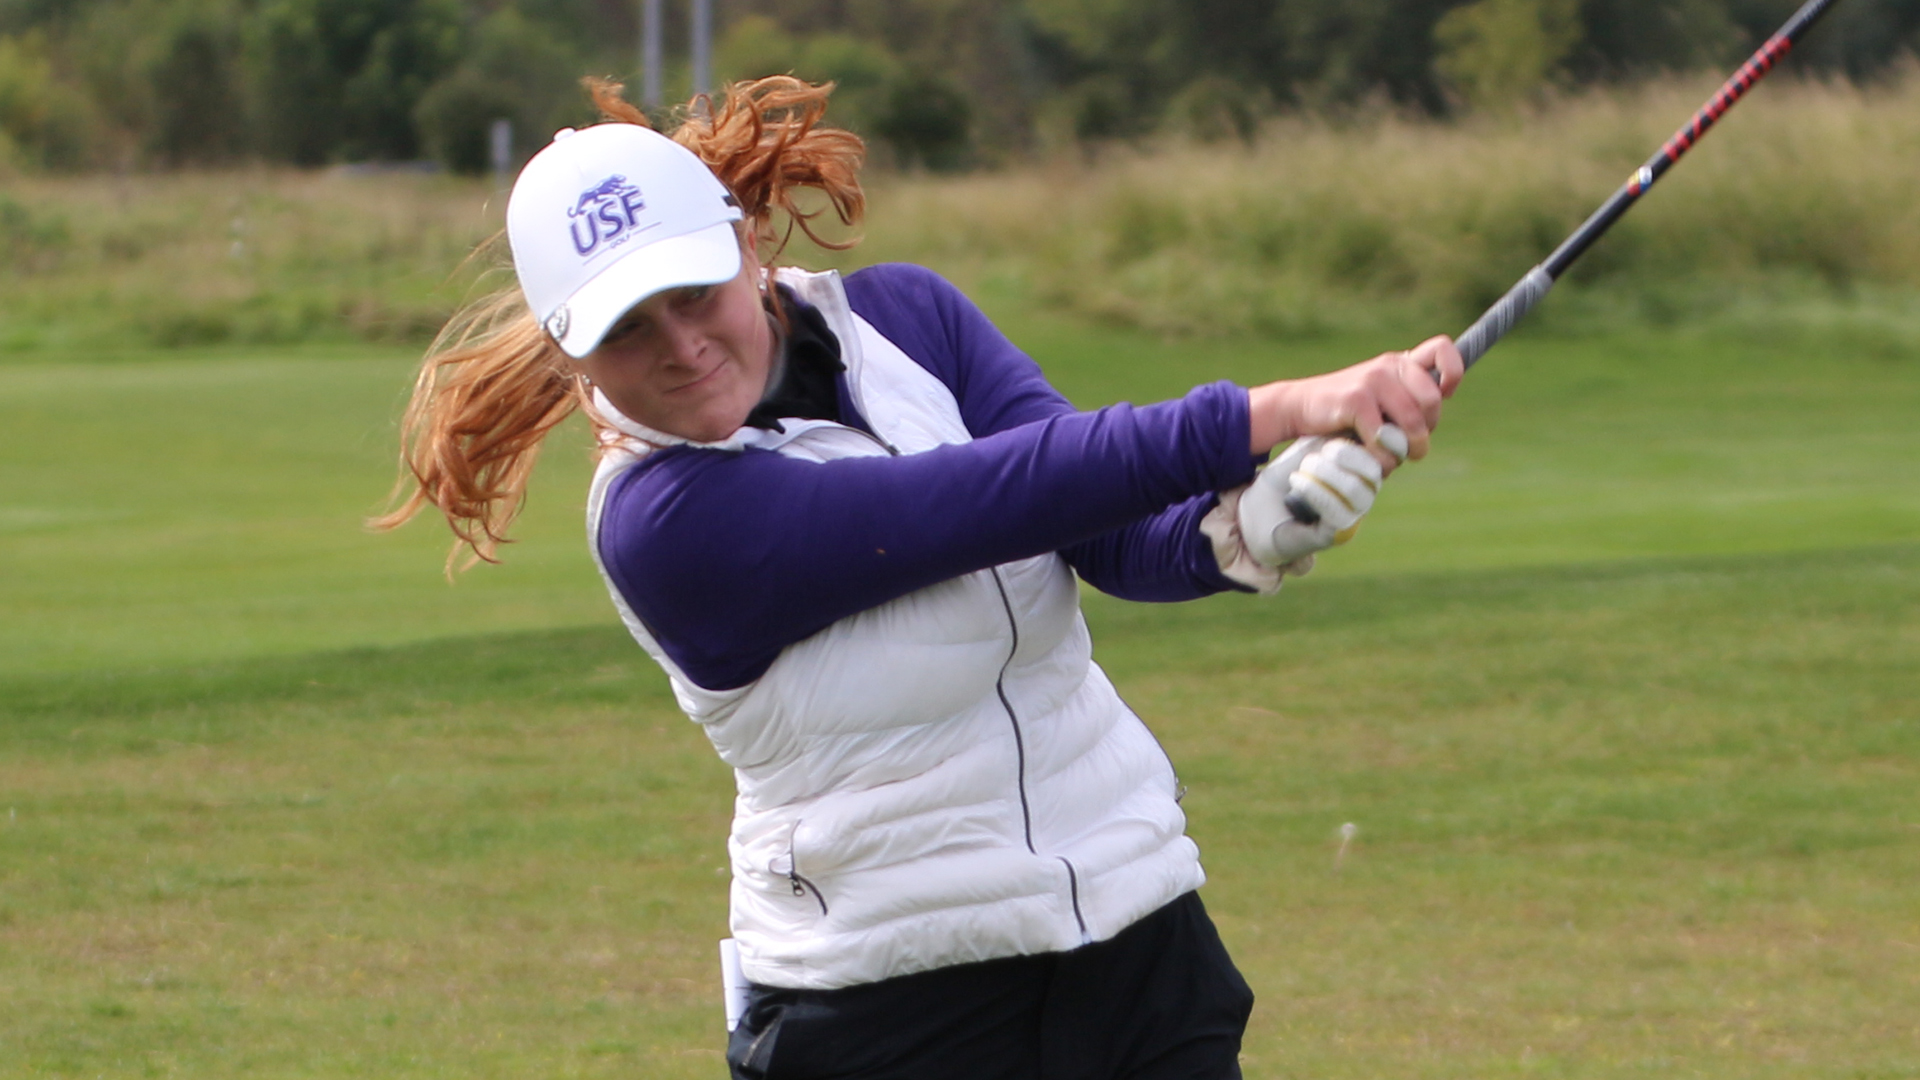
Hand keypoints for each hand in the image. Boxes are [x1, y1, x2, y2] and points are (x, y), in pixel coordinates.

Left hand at [1237, 434, 1388, 566]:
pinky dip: (1317, 491)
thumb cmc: (1285, 475)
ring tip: (1306, 466)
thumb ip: (1339, 435)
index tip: (1343, 429)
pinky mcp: (1336, 535)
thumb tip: (1367, 416)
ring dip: (1328, 473)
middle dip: (1348, 454)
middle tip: (1320, 452)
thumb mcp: (1313, 447)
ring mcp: (1352, 516)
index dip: (1371, 441)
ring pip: (1358, 492)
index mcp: (1362, 470)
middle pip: (1375, 472)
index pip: (1384, 455)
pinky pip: (1339, 514)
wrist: (1257, 508)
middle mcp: (1363, 494)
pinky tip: (1298, 481)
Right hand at [1247, 335, 1461, 469]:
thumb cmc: (1345, 412)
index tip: (1443, 397)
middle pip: (1431, 401)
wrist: (1299, 407)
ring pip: (1412, 421)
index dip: (1452, 373)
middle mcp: (1389, 365)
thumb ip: (1405, 405)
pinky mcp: (1356, 398)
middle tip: (1410, 446)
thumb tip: (1428, 431)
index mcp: (1400, 362)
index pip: (1442, 349)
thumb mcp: (1380, 399)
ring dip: (1406, 450)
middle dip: (1425, 432)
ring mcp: (1372, 379)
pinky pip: (1384, 436)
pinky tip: (1372, 459)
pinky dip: (1382, 456)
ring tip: (1393, 459)